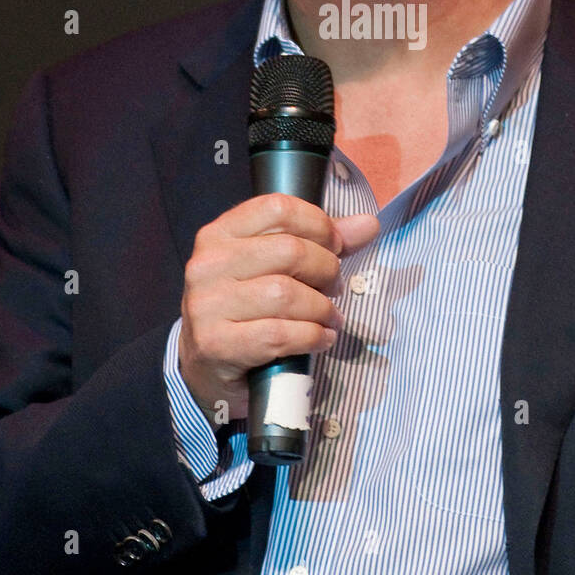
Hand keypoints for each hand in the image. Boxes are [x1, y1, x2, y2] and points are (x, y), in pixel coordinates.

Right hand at [177, 193, 379, 424]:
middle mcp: (208, 264)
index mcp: (220, 234)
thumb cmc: (246, 308)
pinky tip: (320, 339)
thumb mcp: (274, 267)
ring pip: (286, 295)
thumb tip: (368, 224)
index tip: (334, 246)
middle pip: (289, 251)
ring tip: (331, 317)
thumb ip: (320, 242)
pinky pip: (279, 334)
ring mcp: (207, 305)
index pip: (277, 208)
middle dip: (326, 270)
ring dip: (322, 309)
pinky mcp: (216, 344)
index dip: (318, 224)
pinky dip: (311, 337)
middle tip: (335, 288)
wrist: (206, 365)